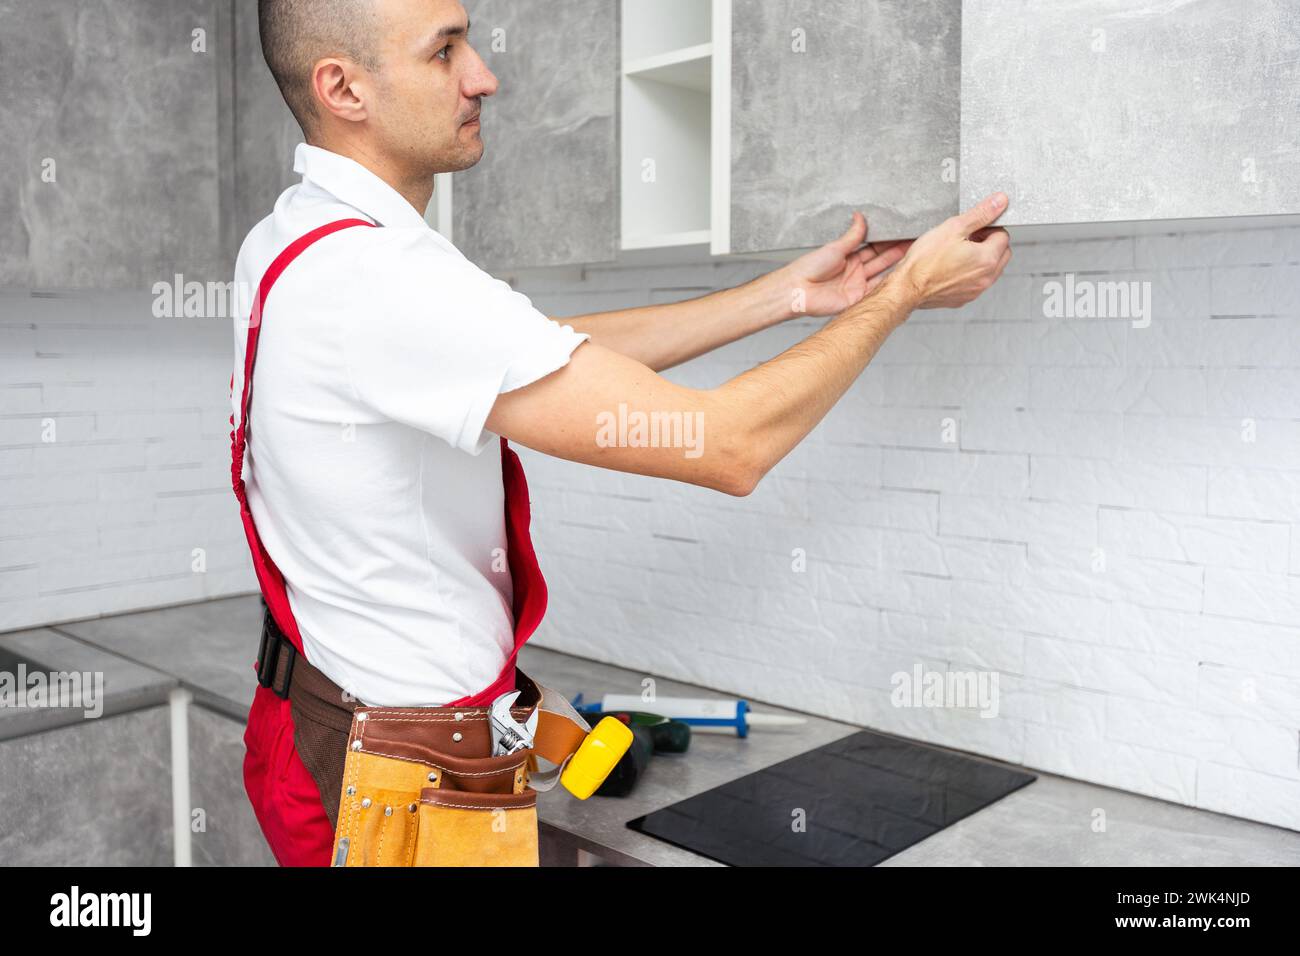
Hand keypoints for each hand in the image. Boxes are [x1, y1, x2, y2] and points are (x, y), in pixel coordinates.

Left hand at [780, 212, 911, 316]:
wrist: (798, 290)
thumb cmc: (809, 267)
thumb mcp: (835, 247)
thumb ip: (852, 235)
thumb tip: (859, 217)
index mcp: (849, 256)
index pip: (874, 246)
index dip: (888, 240)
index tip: (902, 232)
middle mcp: (855, 270)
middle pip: (881, 259)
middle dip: (897, 250)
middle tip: (915, 241)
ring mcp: (858, 285)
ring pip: (882, 273)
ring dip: (897, 265)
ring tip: (915, 254)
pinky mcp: (858, 298)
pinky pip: (877, 290)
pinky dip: (889, 283)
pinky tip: (903, 274)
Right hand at [892, 192, 1011, 308]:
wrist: (907, 287)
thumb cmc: (925, 261)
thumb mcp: (954, 228)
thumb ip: (981, 214)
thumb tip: (1000, 201)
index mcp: (987, 258)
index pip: (1003, 236)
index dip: (988, 228)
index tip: (973, 229)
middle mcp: (986, 277)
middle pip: (1002, 254)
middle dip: (989, 244)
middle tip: (968, 239)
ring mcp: (976, 290)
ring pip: (990, 270)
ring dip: (982, 259)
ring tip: (959, 253)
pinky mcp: (964, 298)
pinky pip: (976, 283)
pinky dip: (970, 274)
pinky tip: (952, 268)